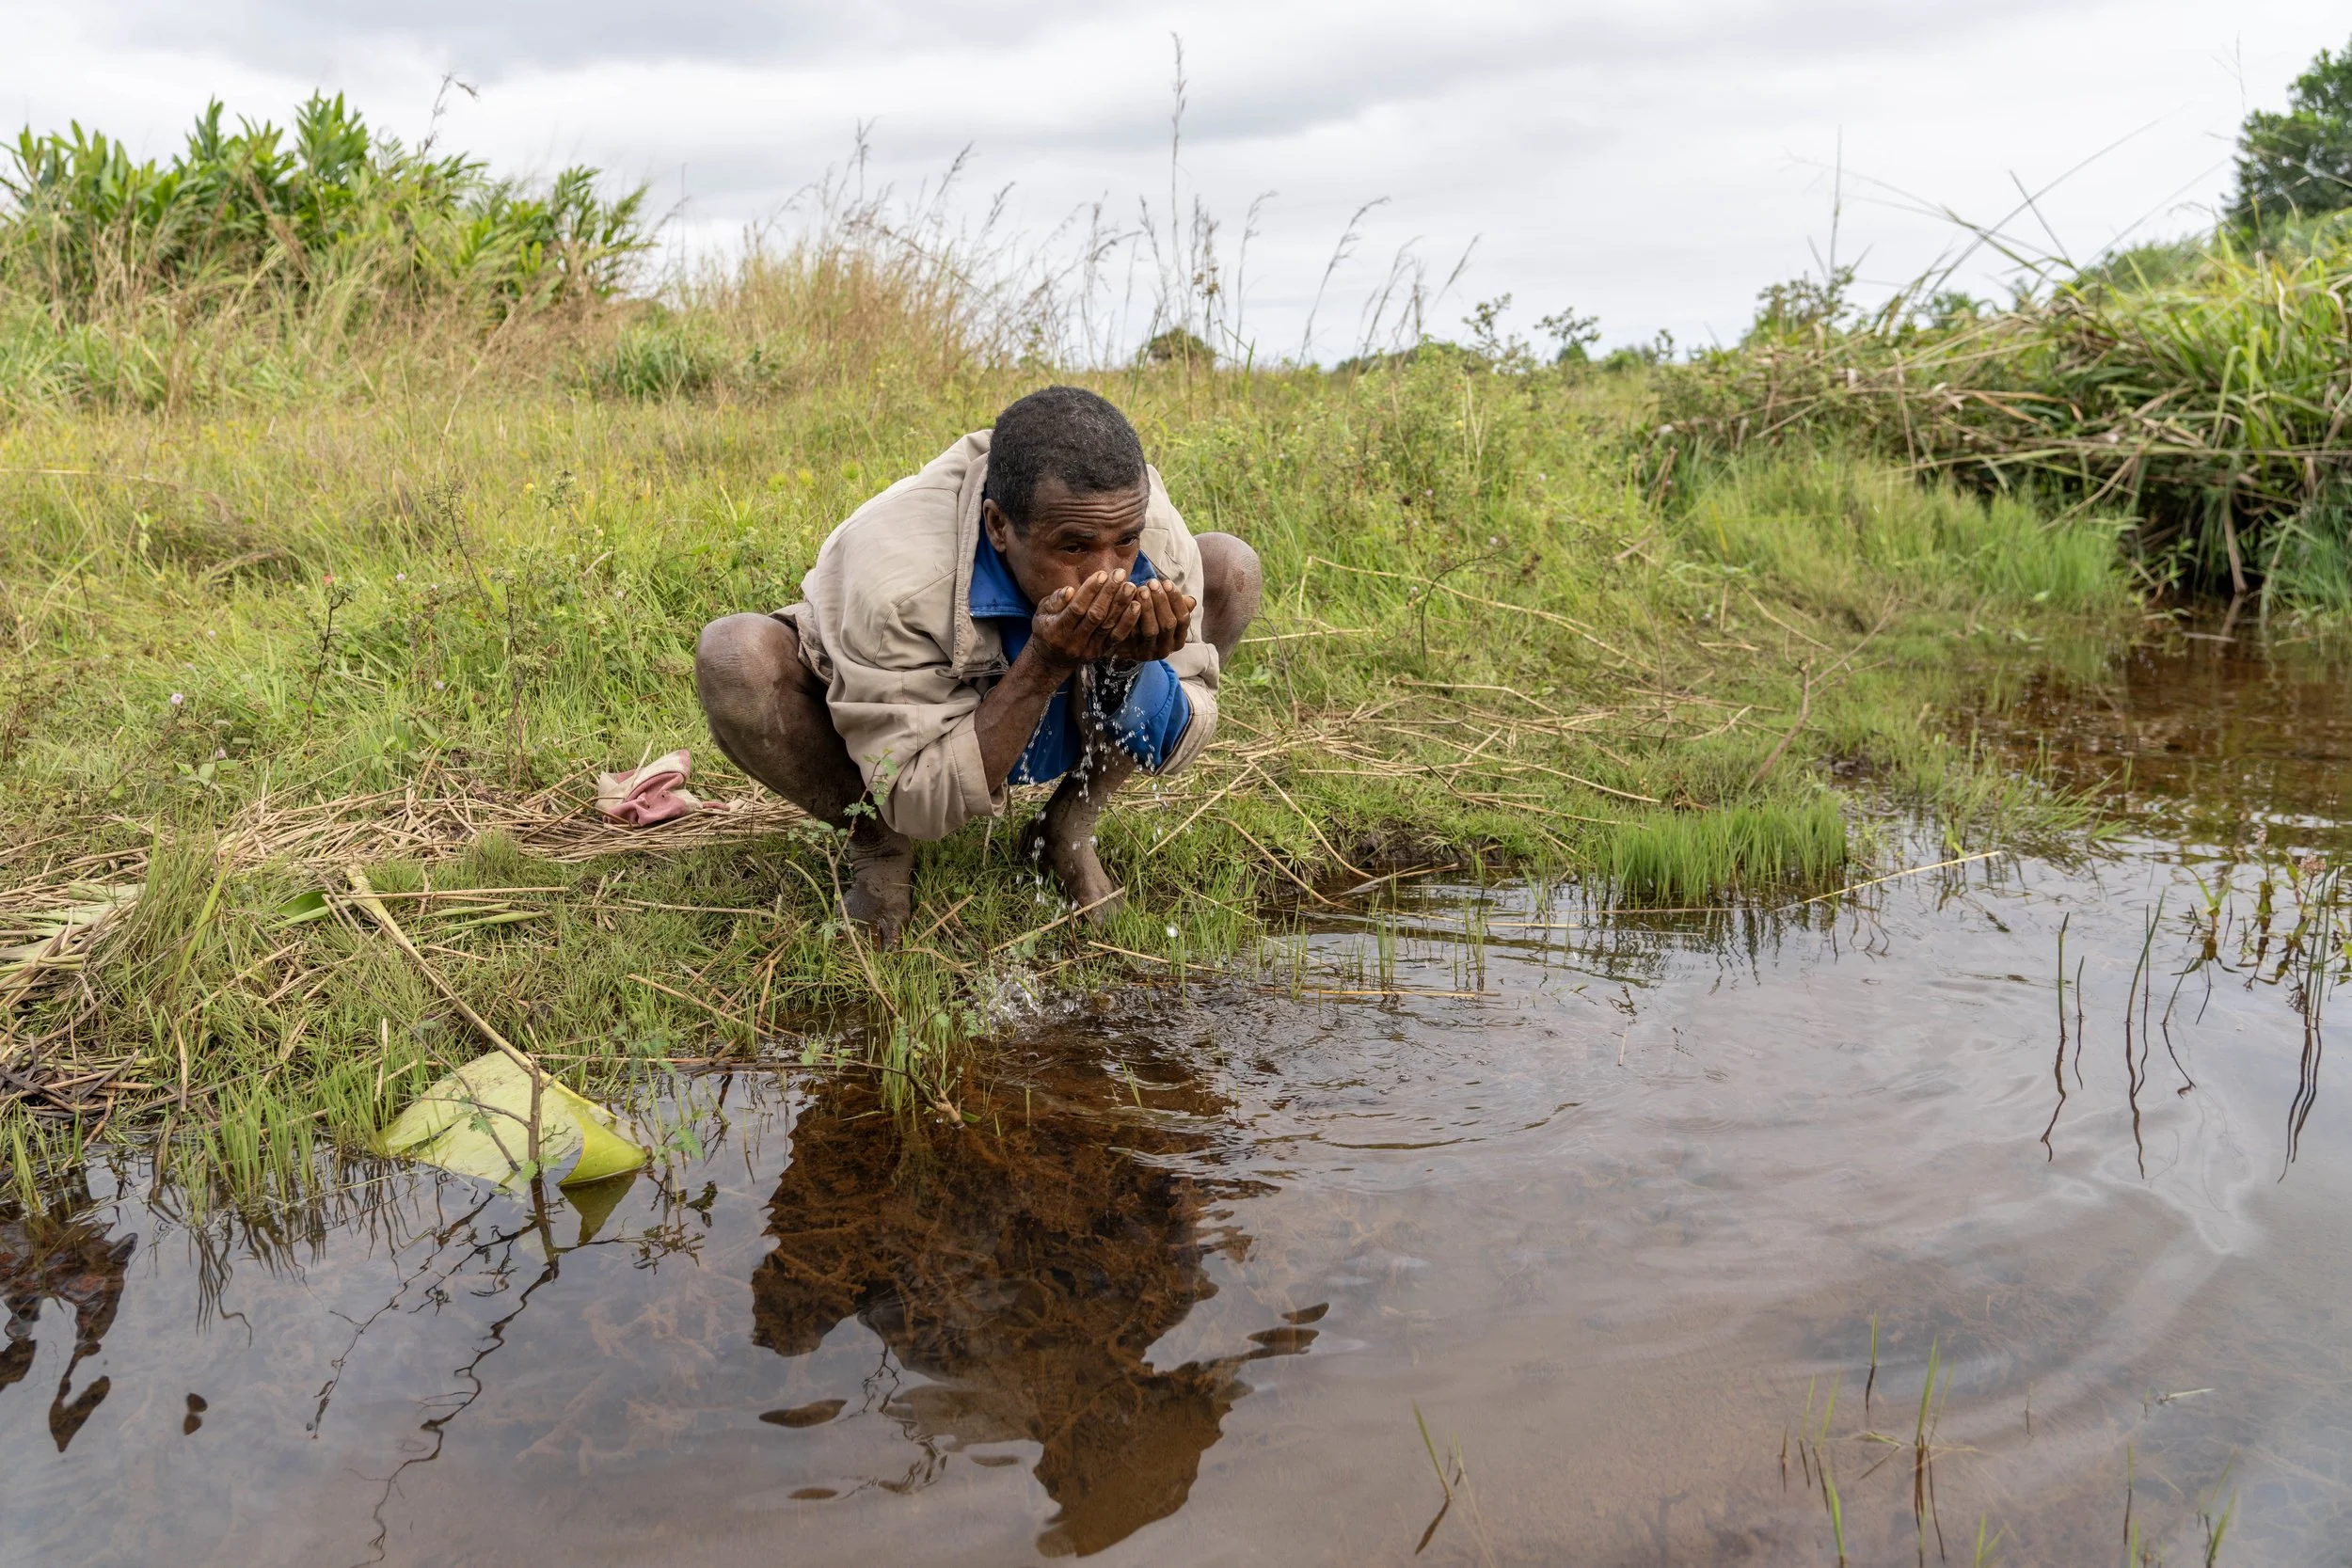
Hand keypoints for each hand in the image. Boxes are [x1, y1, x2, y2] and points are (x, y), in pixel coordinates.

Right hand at [1028, 571, 1146, 669]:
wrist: (1052, 659)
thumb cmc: (1047, 627)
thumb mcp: (1042, 612)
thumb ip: (1055, 601)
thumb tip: (1070, 590)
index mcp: (1056, 630)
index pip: (1077, 608)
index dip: (1090, 590)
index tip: (1102, 574)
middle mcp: (1074, 642)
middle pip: (1095, 615)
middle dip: (1109, 593)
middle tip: (1120, 574)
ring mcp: (1089, 649)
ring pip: (1108, 625)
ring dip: (1121, 605)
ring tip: (1130, 586)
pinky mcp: (1101, 653)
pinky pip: (1117, 637)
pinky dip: (1128, 621)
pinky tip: (1137, 606)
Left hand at [1107, 577, 1194, 663]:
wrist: (1124, 639)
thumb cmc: (1149, 620)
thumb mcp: (1164, 614)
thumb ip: (1176, 607)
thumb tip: (1191, 601)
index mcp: (1178, 640)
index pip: (1183, 619)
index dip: (1176, 600)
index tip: (1167, 582)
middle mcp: (1166, 649)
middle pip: (1168, 624)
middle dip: (1161, 601)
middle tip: (1152, 583)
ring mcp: (1149, 653)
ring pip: (1152, 630)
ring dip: (1147, 607)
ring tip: (1141, 589)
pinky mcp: (1132, 653)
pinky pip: (1133, 634)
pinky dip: (1132, 617)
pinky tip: (1129, 602)